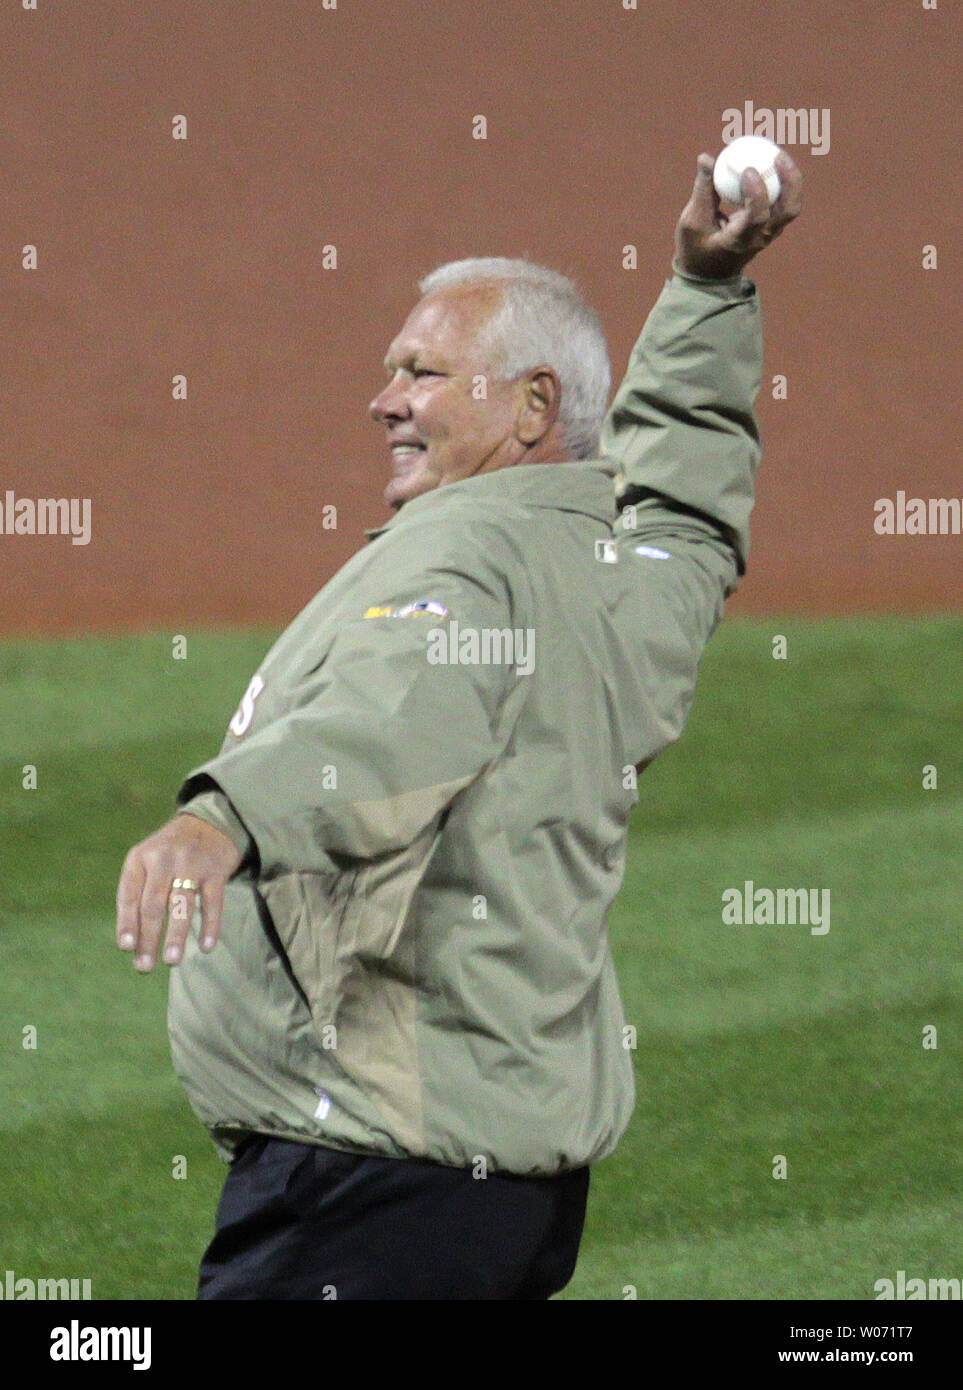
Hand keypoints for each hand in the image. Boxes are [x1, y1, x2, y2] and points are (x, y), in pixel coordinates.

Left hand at [115, 813, 241, 971]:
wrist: (208, 822)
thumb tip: (132, 944)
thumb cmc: (170, 853)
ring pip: (182, 905)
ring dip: (176, 936)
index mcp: (140, 858)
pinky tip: (206, 946)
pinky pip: (213, 902)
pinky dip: (210, 926)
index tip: (127, 948)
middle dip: (149, 938)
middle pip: (153, 905)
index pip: (129, 895)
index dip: (127, 922)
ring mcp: (191, 864)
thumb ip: (138, 893)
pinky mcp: (216, 870)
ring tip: (172, 961)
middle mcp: (163, 859)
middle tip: (145, 967)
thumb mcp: (147, 862)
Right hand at [674, 149, 801, 280]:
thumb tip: (706, 157)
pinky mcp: (770, 227)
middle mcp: (760, 238)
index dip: (757, 192)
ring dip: (791, 180)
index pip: (758, 216)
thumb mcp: (692, 222)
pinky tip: (770, 163)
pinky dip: (781, 182)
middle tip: (778, 155)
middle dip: (790, 181)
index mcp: (740, 241)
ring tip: (778, 156)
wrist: (707, 274)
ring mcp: (769, 234)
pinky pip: (783, 202)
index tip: (747, 170)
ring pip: (791, 206)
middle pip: (788, 210)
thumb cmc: (696, 249)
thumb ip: (703, 190)